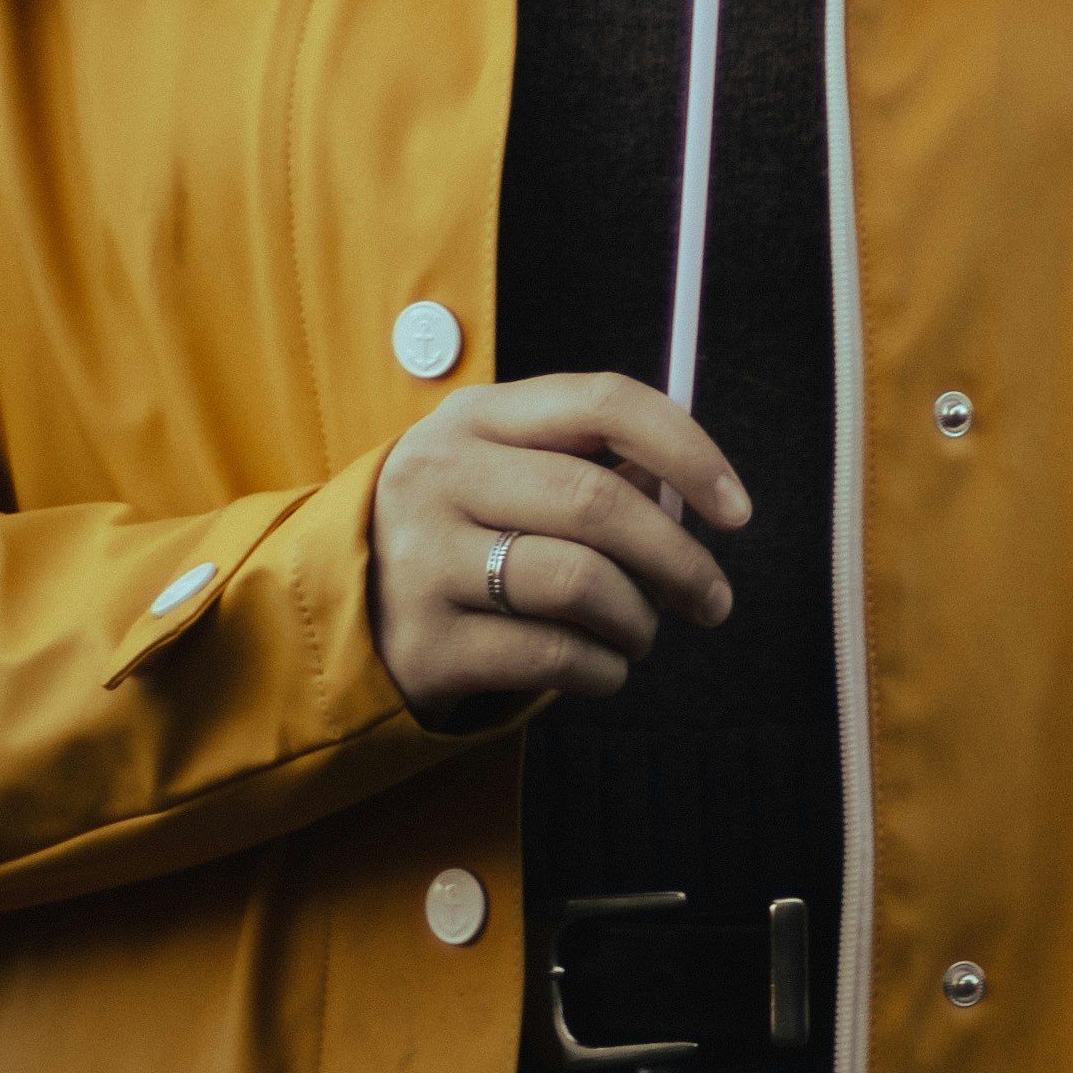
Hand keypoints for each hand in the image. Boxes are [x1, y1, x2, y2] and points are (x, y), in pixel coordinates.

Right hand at [370, 371, 748, 721]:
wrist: (337, 606)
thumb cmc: (453, 528)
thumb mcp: (502, 470)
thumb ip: (589, 467)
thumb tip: (686, 494)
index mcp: (476, 417)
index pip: (603, 403)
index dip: (687, 451)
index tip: (735, 508)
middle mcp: (443, 477)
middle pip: (597, 502)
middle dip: (678, 559)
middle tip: (712, 599)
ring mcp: (427, 561)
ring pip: (580, 584)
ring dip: (639, 620)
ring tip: (640, 634)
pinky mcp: (427, 643)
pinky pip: (552, 656)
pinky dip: (602, 670)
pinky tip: (601, 666)